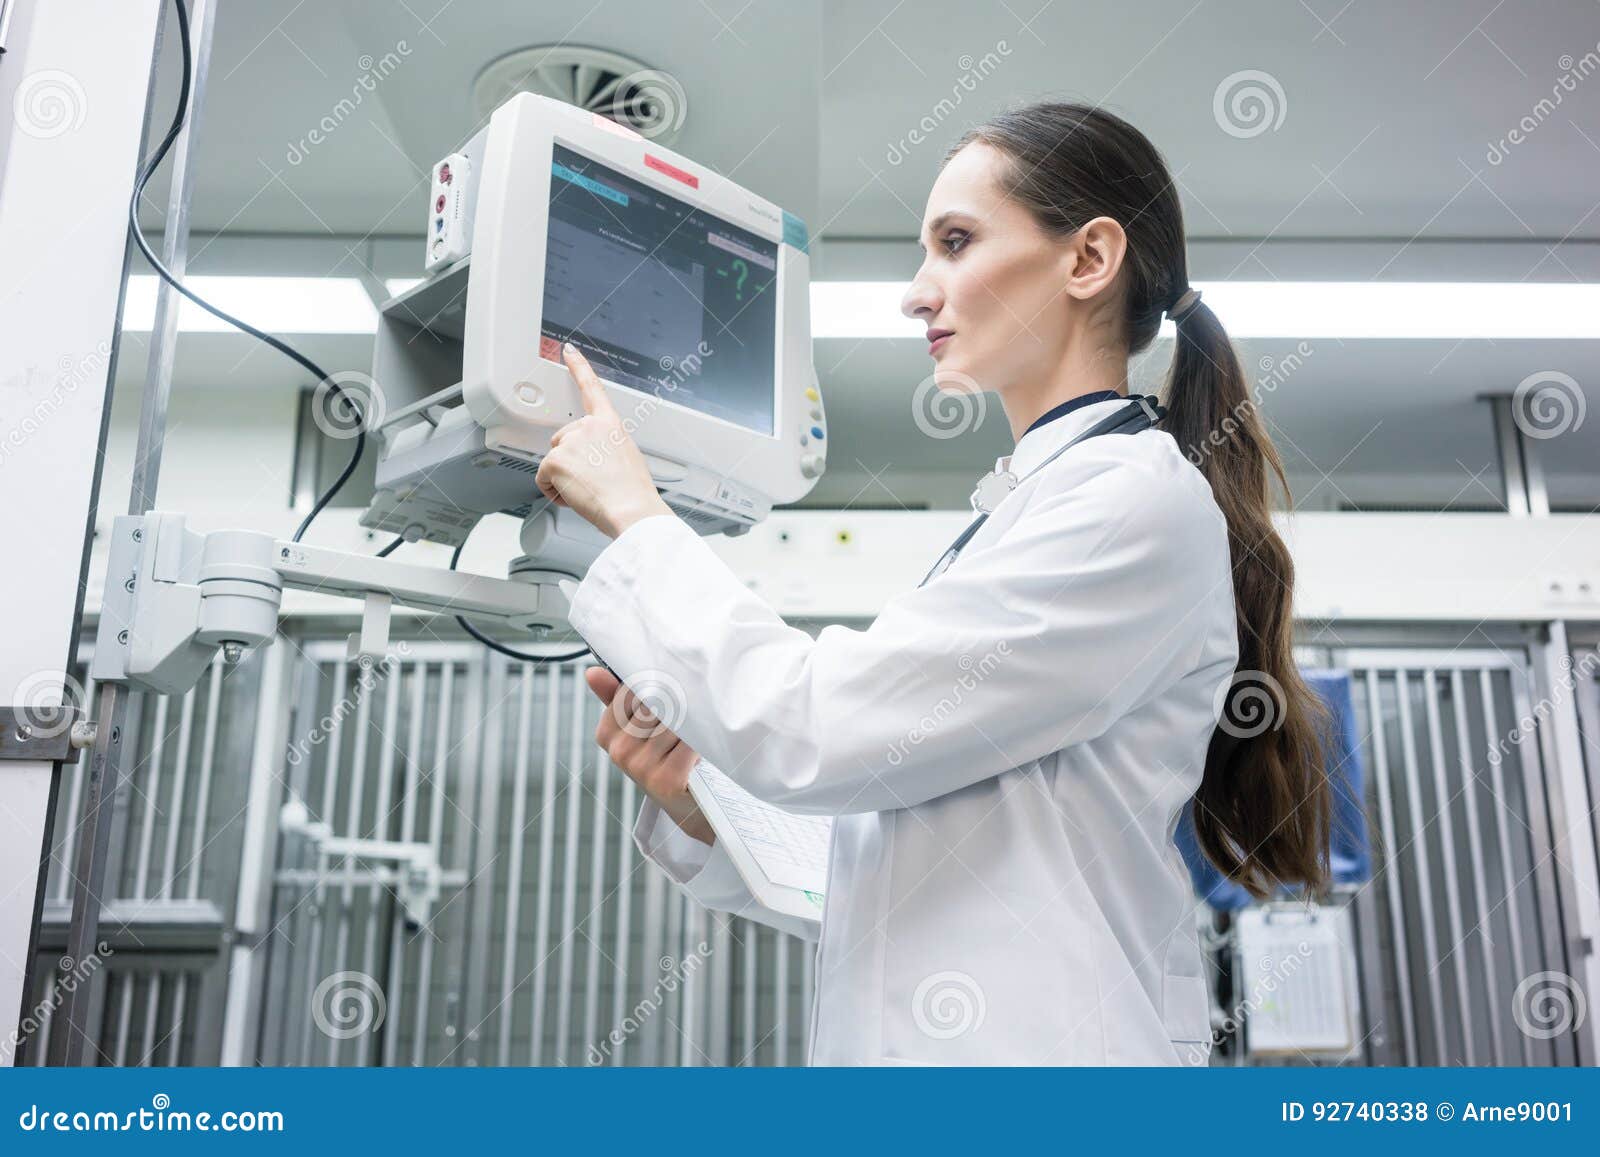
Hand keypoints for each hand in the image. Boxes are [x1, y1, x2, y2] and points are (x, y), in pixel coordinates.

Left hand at [534, 344, 674, 538]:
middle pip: (562, 439)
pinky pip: (544, 478)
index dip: (579, 366)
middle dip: (570, 461)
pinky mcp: (555, 458)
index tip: (568, 351)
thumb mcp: (627, 458)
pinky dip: (554, 491)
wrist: (631, 509)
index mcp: (610, 424)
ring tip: (589, 490)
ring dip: (564, 479)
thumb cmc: (633, 492)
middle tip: (592, 480)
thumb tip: (592, 459)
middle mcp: (588, 426)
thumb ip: (605, 447)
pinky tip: (576, 496)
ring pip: (554, 461)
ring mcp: (570, 441)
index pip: (592, 387)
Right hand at [586, 666, 713, 845]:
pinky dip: (703, 740)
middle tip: (696, 702)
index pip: (632, 690)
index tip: (675, 683)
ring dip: (694, 720)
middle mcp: (620, 752)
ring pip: (676, 720)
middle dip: (679, 701)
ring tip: (700, 729)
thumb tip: (592, 672)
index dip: (657, 684)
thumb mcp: (637, 729)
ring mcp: (641, 768)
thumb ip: (617, 698)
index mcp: (607, 734)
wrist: (689, 806)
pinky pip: (690, 741)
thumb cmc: (664, 758)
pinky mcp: (667, 780)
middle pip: (656, 703)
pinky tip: (705, 747)